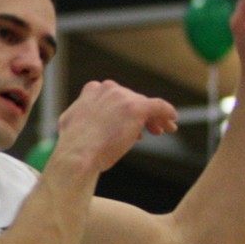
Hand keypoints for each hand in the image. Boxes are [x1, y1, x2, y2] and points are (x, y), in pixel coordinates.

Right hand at [50, 80, 177, 174]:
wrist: (78, 154)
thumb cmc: (74, 146)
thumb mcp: (72, 121)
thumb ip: (84, 113)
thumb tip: (88, 118)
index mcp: (93, 90)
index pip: (115, 96)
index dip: (123, 109)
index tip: (127, 122)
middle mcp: (109, 89)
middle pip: (132, 100)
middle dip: (140, 116)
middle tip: (150, 131)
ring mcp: (123, 97)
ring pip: (146, 105)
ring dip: (154, 118)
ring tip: (160, 131)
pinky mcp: (138, 107)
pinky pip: (159, 106)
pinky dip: (167, 112)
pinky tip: (172, 119)